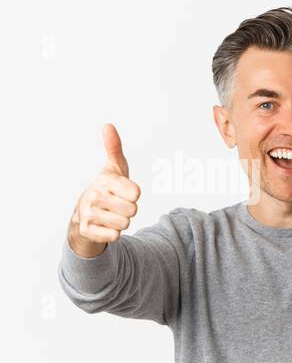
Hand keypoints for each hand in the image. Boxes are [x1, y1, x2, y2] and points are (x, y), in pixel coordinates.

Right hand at [68, 123, 140, 256]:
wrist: (84, 214)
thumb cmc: (106, 188)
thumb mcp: (114, 168)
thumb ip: (114, 148)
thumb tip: (108, 125)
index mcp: (103, 180)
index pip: (136, 193)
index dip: (134, 195)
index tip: (123, 191)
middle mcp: (93, 195)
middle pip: (133, 210)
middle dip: (129, 210)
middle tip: (117, 205)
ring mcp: (88, 214)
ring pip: (125, 224)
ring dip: (122, 222)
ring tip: (110, 214)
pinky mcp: (86, 231)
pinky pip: (115, 236)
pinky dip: (113, 234)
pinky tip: (104, 225)